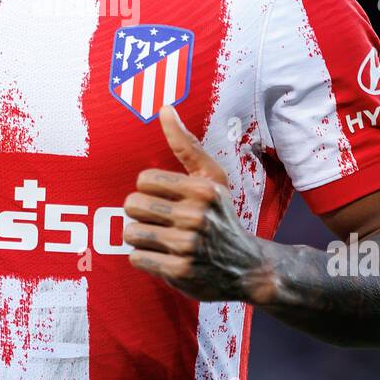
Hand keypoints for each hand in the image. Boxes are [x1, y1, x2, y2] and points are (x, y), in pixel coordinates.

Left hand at [123, 104, 269, 301]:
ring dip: (142, 237)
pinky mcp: (179, 272)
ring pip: (131, 232)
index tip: (165, 199)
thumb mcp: (212, 179)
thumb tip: (164, 108)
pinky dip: (145, 258)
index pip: (143, 180)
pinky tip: (165, 257)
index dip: (149, 191)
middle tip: (161, 221)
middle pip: (132, 205)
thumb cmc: (222, 216)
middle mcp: (195, 216)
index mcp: (202, 189)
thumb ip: (186, 145)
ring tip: (163, 240)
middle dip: (142, 214)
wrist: (247, 267)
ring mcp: (187, 246)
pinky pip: (136, 258)